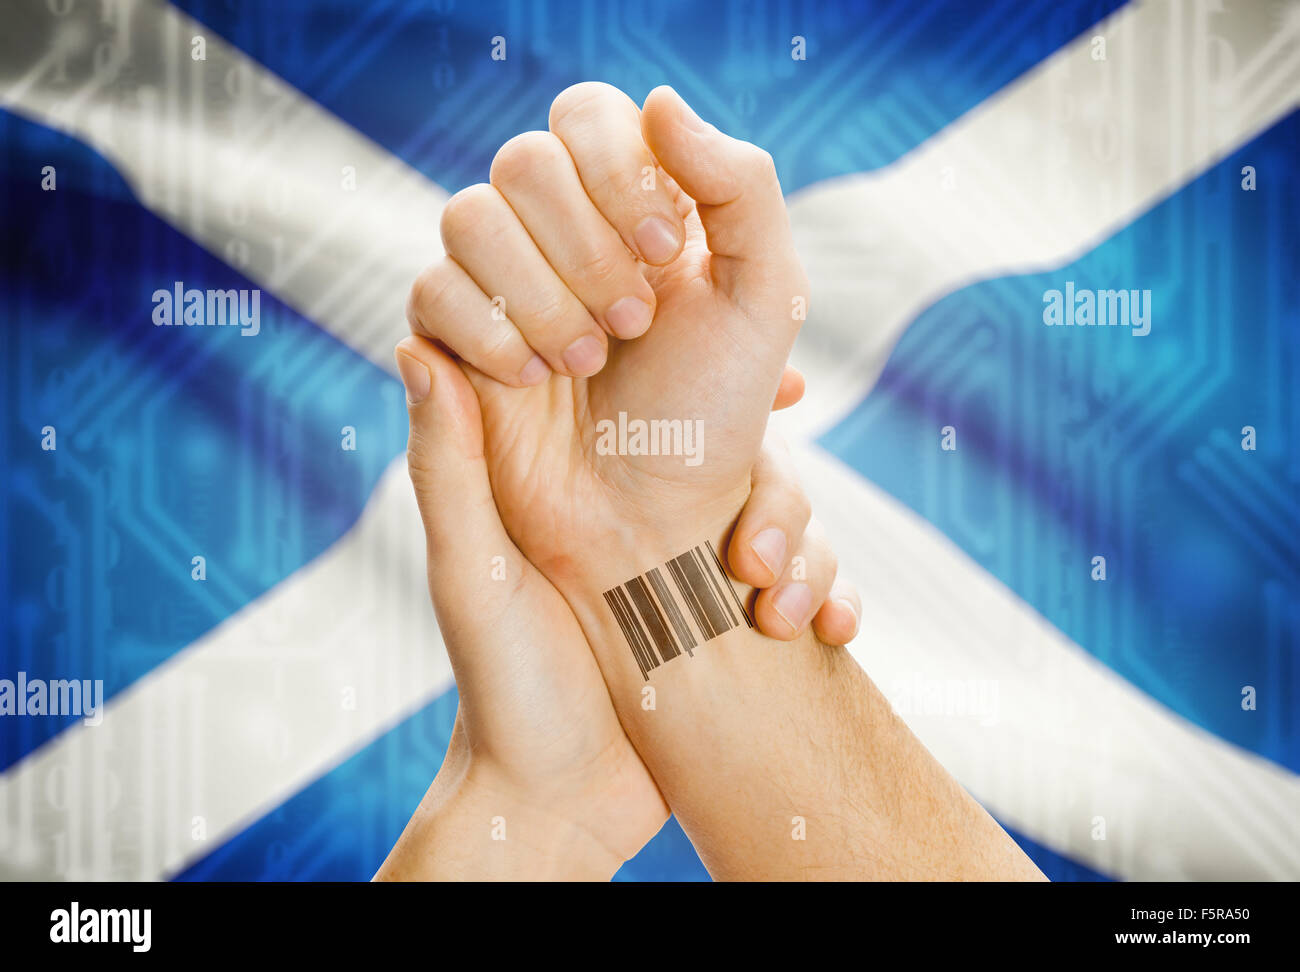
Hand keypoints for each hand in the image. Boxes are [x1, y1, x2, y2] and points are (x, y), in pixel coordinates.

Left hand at [376, 342, 858, 879]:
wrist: (559, 803)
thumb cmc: (502, 687)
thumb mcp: (471, 571)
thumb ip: (449, 468)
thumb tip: (417, 345)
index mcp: (576, 486)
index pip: (647, 395)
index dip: (699, 366)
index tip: (756, 370)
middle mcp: (644, 513)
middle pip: (741, 451)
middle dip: (777, 484)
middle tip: (770, 527)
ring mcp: (693, 563)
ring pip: (784, 516)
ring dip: (808, 553)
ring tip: (778, 607)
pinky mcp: (727, 614)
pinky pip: (803, 582)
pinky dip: (830, 600)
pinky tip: (831, 632)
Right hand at [406, 84, 805, 606]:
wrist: (654, 524)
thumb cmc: (715, 416)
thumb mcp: (765, 299)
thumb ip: (740, 185)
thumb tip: (656, 101)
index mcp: (633, 206)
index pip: (589, 115)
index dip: (618, 171)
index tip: (666, 253)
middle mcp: (560, 234)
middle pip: (524, 160)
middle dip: (583, 246)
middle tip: (632, 324)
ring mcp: (500, 284)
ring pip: (467, 217)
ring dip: (538, 294)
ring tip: (586, 363)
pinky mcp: (453, 339)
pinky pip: (430, 291)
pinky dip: (488, 335)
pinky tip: (534, 380)